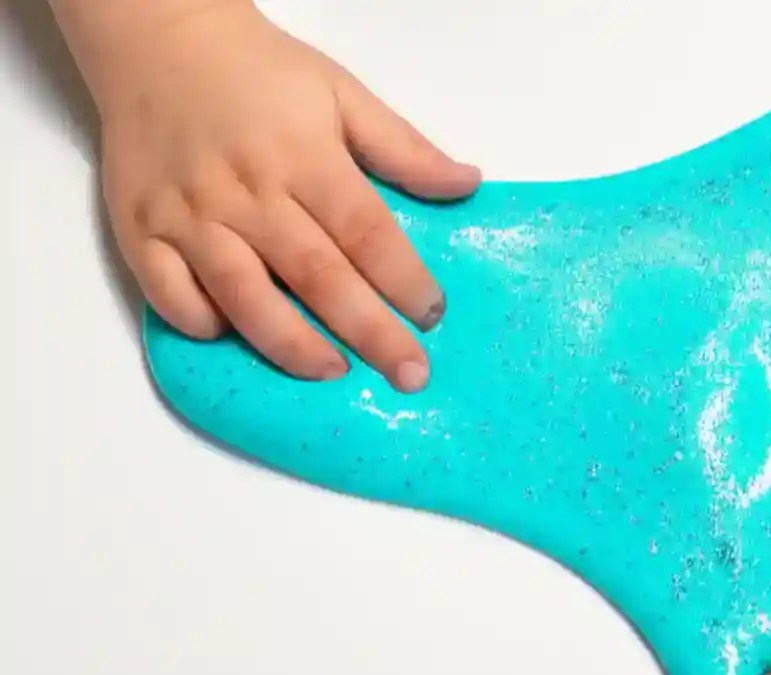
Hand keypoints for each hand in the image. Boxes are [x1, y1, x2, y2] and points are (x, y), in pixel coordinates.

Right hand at [90, 1, 479, 390]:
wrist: (159, 40)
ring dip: (291, 343)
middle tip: (408, 373)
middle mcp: (247, 191)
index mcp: (304, 156)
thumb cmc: (262, 73)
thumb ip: (404, 147)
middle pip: (317, 275)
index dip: (404, 279)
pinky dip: (202, 322)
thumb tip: (467, 184)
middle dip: (368, 331)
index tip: (433, 315)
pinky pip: (169, 293)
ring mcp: (189, 215)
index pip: (365, 231)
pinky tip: (237, 339)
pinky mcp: (139, 230)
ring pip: (243, 295)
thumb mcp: (343, 93)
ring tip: (333, 373)